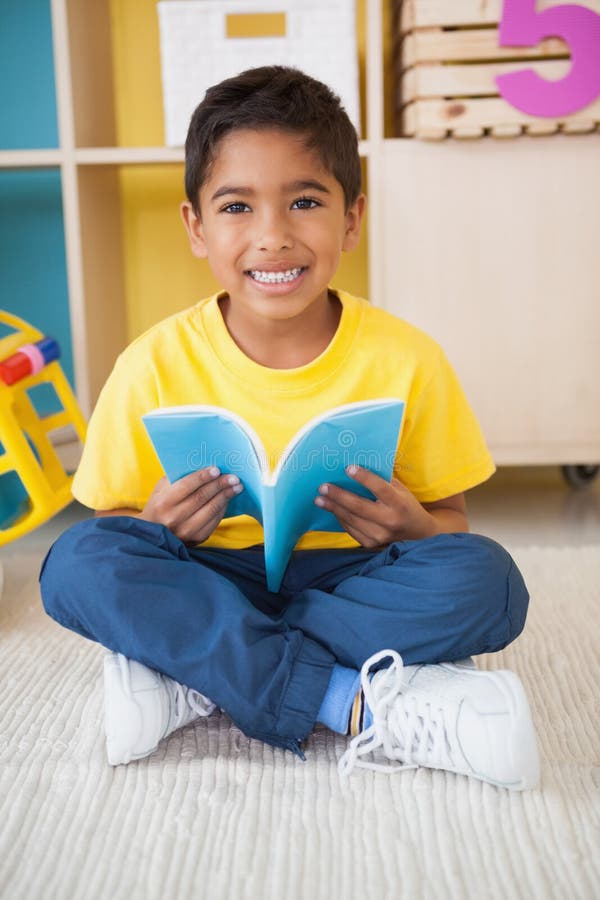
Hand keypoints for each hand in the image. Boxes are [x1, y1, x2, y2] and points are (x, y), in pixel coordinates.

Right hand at [139, 466, 243, 544]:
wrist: (154, 535)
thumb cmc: (159, 506)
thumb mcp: (161, 490)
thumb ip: (177, 478)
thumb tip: (201, 465)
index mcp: (163, 503)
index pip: (186, 486)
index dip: (203, 477)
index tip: (216, 469)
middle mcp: (174, 518)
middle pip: (202, 497)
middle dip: (220, 485)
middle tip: (233, 477)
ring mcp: (186, 531)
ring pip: (211, 510)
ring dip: (226, 496)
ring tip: (236, 487)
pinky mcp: (197, 539)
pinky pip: (214, 521)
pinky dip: (223, 508)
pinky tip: (228, 499)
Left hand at [314, 465, 437, 547]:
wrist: (418, 533)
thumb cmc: (405, 504)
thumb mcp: (400, 489)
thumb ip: (382, 480)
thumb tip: (356, 466)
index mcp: (399, 503)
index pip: (380, 489)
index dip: (364, 478)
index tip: (348, 468)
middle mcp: (389, 521)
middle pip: (359, 507)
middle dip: (338, 496)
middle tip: (323, 487)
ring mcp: (380, 535)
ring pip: (351, 519)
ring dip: (333, 508)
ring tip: (319, 499)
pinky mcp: (371, 544)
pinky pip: (350, 529)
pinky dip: (340, 518)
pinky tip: (332, 509)